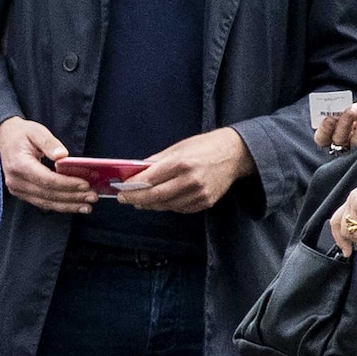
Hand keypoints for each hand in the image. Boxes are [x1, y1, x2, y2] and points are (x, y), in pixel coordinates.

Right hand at [0, 116, 93, 214]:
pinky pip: (42, 203)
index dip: (67, 184)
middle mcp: (16, 181)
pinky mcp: (21, 193)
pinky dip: (59, 206)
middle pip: (48, 194)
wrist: (4, 137)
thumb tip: (63, 155)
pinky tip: (74, 205)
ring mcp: (17, 189)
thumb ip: (50, 143)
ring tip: (87, 206)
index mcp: (19, 164)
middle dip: (72, 197)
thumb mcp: (36, 131)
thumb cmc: (22, 134)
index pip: (46, 179)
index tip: (85, 184)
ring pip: (46, 202)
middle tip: (92, 197)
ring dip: (68, 205)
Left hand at [117, 127, 252, 213]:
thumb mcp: (179, 147)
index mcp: (181, 163)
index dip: (133, 186)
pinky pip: (180, 209)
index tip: (122, 188)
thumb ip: (157, 161)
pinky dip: (168, 206)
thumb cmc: (205, 147)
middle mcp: (190, 180)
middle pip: (156, 196)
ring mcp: (199, 194)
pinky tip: (160, 202)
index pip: (150, 179)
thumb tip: (136, 171)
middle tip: (124, 199)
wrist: (235, 154)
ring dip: (150, 204)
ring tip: (139, 201)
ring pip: (167, 205)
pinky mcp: (206, 202)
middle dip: (136, 198)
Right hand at [314, 102, 356, 152]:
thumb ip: (345, 107)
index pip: (322, 137)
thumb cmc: (348, 113)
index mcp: (327, 137)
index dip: (325, 129)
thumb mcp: (343, 108)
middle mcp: (339, 146)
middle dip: (345, 124)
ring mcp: (354, 150)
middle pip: (340, 139)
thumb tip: (353, 109)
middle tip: (351, 111)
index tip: (329, 118)